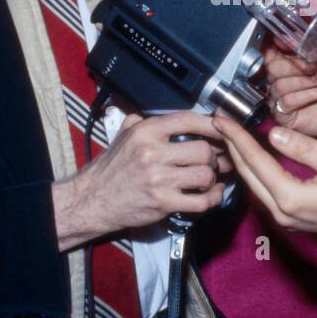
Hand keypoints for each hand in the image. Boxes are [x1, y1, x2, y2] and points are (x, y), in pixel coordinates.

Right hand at [58, 111, 231, 246]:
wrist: (93, 199)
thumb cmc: (111, 168)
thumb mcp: (124, 134)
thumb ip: (145, 120)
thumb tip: (170, 114)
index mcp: (145, 132)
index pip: (188, 120)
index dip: (211, 123)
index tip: (223, 127)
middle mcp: (152, 153)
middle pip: (203, 150)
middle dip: (214, 156)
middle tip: (214, 160)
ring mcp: (158, 180)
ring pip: (205, 175)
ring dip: (212, 178)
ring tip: (208, 178)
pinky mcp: (163, 203)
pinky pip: (201, 201)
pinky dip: (212, 198)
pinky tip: (211, 194)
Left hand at [212, 115, 316, 242]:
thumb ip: (304, 148)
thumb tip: (273, 133)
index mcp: (290, 197)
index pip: (255, 161)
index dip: (236, 137)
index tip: (221, 119)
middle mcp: (281, 211)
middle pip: (247, 174)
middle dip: (231, 146)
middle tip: (218, 123)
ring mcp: (285, 217)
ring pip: (253, 183)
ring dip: (240, 159)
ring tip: (230, 135)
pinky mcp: (291, 217)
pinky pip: (264, 190)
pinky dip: (254, 170)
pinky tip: (253, 156)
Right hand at [263, 43, 316, 140]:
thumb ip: (306, 47)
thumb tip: (289, 36)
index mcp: (287, 65)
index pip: (269, 54)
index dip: (277, 49)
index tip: (289, 47)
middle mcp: (280, 81)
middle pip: (272, 68)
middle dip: (296, 67)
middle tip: (315, 69)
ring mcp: (280, 99)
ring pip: (280, 86)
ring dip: (305, 83)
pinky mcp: (283, 115)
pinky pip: (286, 102)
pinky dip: (306, 96)